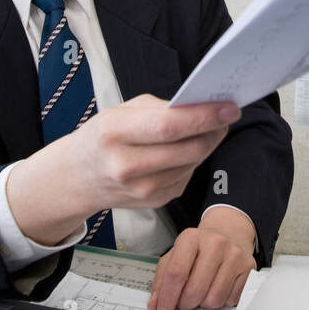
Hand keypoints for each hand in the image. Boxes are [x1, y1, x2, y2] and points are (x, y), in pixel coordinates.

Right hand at [6, 95, 240, 246]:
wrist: (78, 177)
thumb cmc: (104, 136)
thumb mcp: (122, 112)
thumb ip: (161, 109)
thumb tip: (203, 108)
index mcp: (115, 133)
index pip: (168, 126)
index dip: (203, 117)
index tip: (229, 108)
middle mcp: (126, 165)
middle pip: (187, 149)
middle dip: (214, 131)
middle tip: (226, 115)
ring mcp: (141, 189)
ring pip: (192, 163)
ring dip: (206, 144)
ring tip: (207, 128)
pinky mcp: (154, 202)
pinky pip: (187, 177)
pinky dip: (192, 161)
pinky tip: (184, 151)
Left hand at [147, 210, 257, 309]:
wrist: (228, 234)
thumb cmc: (199, 249)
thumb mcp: (176, 255)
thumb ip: (162, 279)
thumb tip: (155, 304)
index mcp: (191, 237)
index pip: (176, 272)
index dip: (167, 297)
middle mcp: (215, 243)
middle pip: (195, 289)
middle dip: (185, 304)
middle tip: (183, 302)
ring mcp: (235, 255)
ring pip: (214, 299)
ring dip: (203, 304)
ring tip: (202, 293)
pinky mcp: (249, 268)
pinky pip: (230, 300)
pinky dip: (221, 302)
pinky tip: (217, 288)